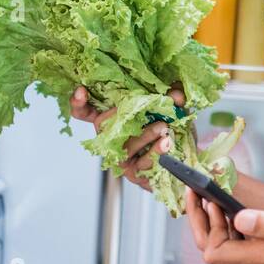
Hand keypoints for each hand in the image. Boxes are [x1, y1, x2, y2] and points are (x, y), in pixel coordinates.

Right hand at [69, 84, 192, 191]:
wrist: (185, 158)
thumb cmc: (170, 128)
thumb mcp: (172, 107)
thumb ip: (173, 97)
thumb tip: (176, 95)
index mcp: (113, 118)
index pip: (84, 111)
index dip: (78, 103)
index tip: (81, 90)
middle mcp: (111, 138)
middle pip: (104, 126)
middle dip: (124, 115)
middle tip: (146, 106)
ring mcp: (120, 157)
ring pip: (125, 145)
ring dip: (145, 135)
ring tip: (163, 127)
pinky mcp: (134, 173)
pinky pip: (141, 164)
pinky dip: (155, 152)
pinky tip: (166, 144)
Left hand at [184, 188, 263, 263]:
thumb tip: (237, 215)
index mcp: (262, 262)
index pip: (212, 249)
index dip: (205, 221)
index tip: (207, 193)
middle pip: (210, 252)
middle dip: (199, 221)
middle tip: (197, 191)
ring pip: (221, 255)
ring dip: (212, 228)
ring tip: (212, 200)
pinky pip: (236, 257)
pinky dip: (228, 237)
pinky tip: (237, 219)